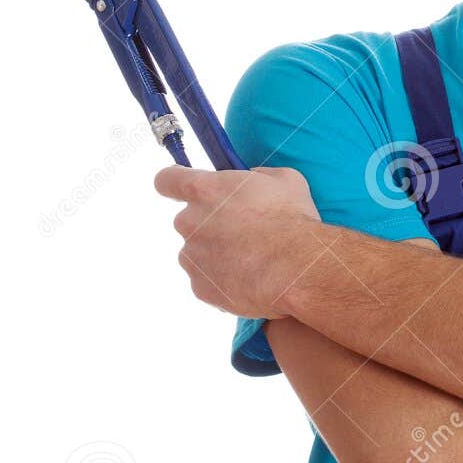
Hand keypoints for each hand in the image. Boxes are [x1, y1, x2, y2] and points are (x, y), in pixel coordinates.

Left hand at [153, 165, 321, 318]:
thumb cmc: (292, 221)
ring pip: (197, 251)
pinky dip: (223, 279)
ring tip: (252, 258)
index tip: (183, 187)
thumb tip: (252, 179)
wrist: (296, 270)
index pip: (166, 180)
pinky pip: (206, 280)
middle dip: (210, 223)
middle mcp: (189, 222)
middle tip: (243, 230)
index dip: (174, 182)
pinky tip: (250, 277)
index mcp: (205, 190)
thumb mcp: (284, 179)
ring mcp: (191, 258)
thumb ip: (258, 175)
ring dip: (217, 252)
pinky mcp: (199, 287)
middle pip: (189, 219)